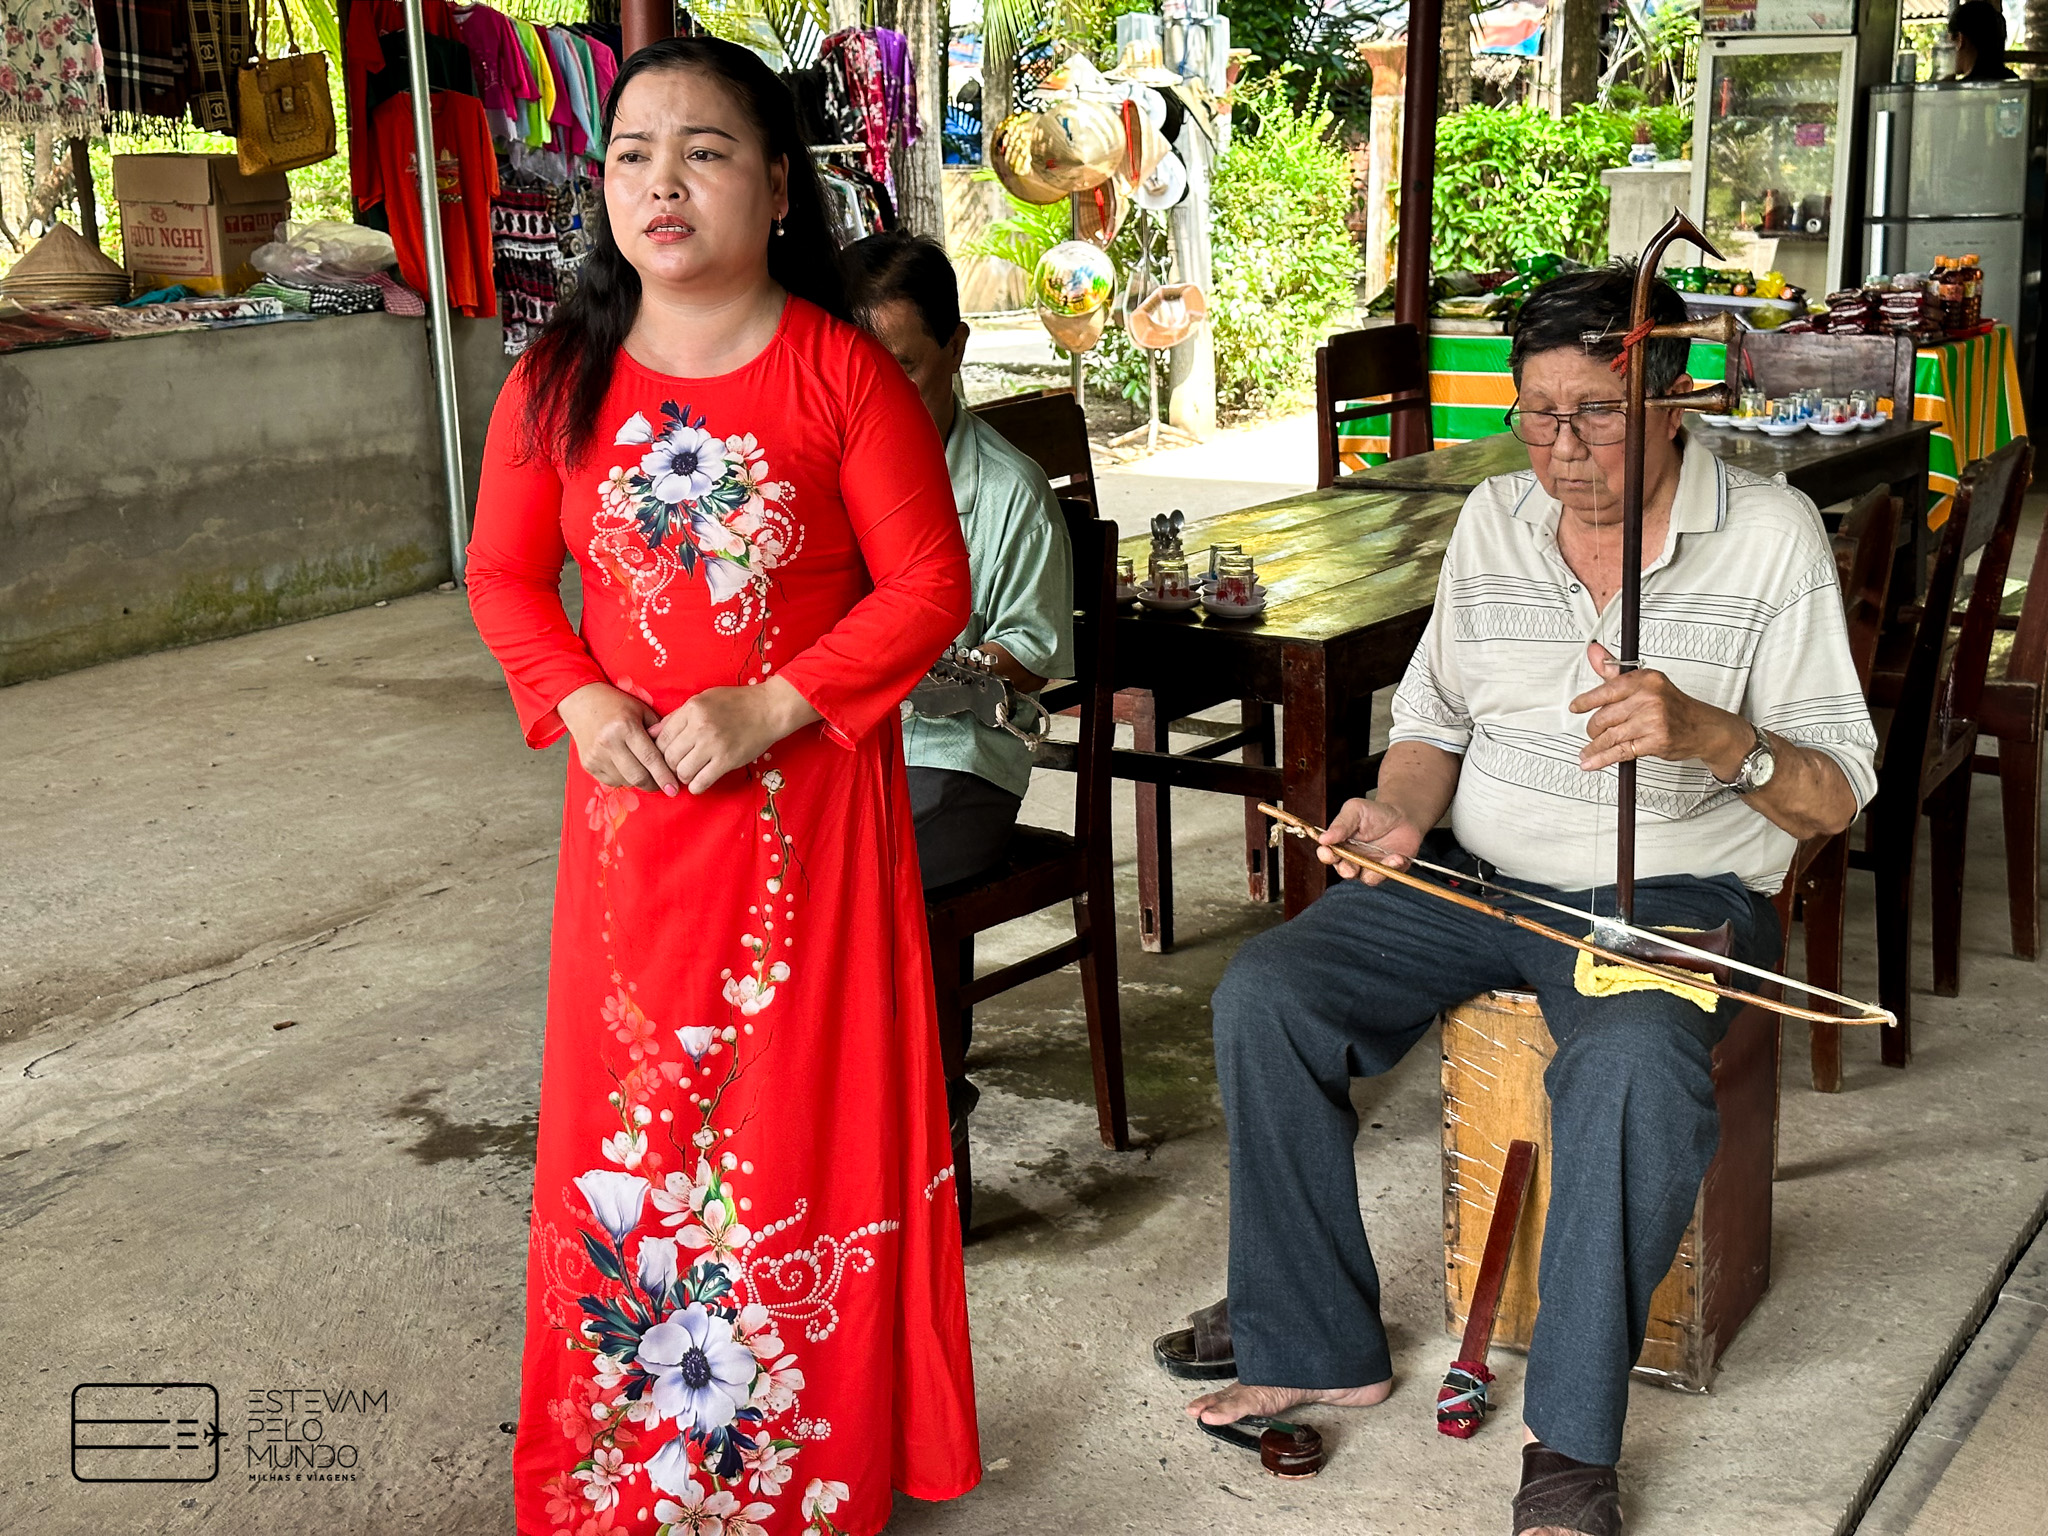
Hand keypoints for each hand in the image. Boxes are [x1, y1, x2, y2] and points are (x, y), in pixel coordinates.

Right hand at [557, 682, 679, 794]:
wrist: (581, 701)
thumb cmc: (617, 705)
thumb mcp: (642, 711)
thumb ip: (659, 732)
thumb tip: (674, 757)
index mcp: (625, 727)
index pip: (650, 758)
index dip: (664, 776)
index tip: (674, 789)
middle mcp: (608, 742)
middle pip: (637, 776)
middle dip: (653, 785)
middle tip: (663, 785)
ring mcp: (596, 755)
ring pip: (625, 781)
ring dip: (638, 781)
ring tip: (644, 770)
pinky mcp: (588, 764)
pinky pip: (612, 781)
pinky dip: (623, 779)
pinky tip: (626, 766)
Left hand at [653, 677, 817, 794]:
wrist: (768, 709)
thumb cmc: (735, 703)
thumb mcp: (703, 700)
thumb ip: (677, 716)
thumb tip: (650, 733)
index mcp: (692, 709)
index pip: (661, 737)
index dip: (660, 749)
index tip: (666, 754)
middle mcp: (700, 727)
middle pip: (669, 757)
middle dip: (669, 765)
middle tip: (677, 766)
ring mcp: (714, 745)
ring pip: (682, 772)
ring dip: (683, 776)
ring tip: (690, 772)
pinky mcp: (727, 761)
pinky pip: (701, 782)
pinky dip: (696, 786)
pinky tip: (700, 781)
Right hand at [1316, 797, 1422, 884]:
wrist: (1403, 817)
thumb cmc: (1375, 813)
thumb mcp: (1355, 810)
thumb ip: (1341, 824)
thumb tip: (1323, 839)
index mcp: (1340, 845)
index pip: (1328, 854)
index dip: (1326, 855)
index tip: (1327, 851)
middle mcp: (1352, 860)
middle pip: (1344, 871)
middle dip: (1346, 870)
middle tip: (1349, 868)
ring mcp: (1369, 867)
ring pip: (1365, 878)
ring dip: (1373, 871)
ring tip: (1387, 858)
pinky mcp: (1387, 871)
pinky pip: (1386, 875)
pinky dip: (1392, 868)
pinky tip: (1397, 857)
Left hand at [1570, 643, 1749, 774]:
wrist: (1704, 727)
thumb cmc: (1674, 706)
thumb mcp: (1647, 683)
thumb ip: (1615, 671)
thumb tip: (1594, 652)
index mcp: (1645, 680)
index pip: (1607, 689)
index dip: (1587, 700)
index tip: (1576, 706)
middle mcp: (1649, 698)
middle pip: (1605, 716)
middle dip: (1594, 728)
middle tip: (1593, 732)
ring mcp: (1653, 720)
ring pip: (1610, 736)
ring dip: (1594, 747)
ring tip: (1587, 751)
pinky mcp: (1655, 741)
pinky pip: (1620, 752)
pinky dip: (1601, 759)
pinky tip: (1591, 761)